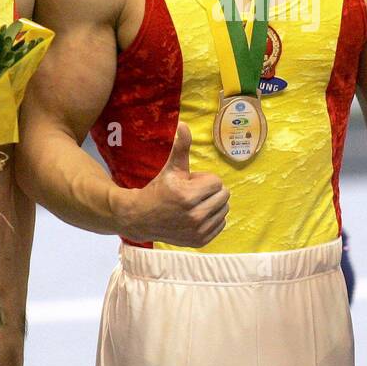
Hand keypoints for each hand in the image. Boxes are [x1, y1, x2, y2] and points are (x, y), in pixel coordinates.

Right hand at [124, 123, 227, 246]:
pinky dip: (213, 218)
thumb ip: (181, 147)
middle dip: (210, 191)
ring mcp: (198, 231)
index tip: (189, 183)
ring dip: (213, 204)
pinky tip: (196, 215)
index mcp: (187, 195)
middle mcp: (194, 215)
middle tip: (192, 194)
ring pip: (224, 210)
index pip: (216, 182)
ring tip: (194, 204)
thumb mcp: (171, 168)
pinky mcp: (200, 241)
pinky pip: (221, 224)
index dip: (204, 180)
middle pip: (224, 196)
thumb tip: (184, 124)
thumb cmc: (159, 189)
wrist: (142, 218)